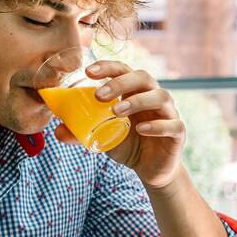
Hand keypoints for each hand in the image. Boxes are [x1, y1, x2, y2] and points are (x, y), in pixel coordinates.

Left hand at [54, 60, 183, 188]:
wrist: (150, 170)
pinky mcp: (178, 132)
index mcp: (135, 92)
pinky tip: (140, 130)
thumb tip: (57, 131)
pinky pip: (173, 124)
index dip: (108, 67)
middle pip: (144, 77)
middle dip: (120, 83)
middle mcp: (153, 97)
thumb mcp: (102, 137)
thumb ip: (82, 133)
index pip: (124, 70)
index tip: (88, 72)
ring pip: (161, 96)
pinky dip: (157, 126)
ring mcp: (168, 113)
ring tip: (116, 111)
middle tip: (98, 95)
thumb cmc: (128, 145)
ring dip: (136, 101)